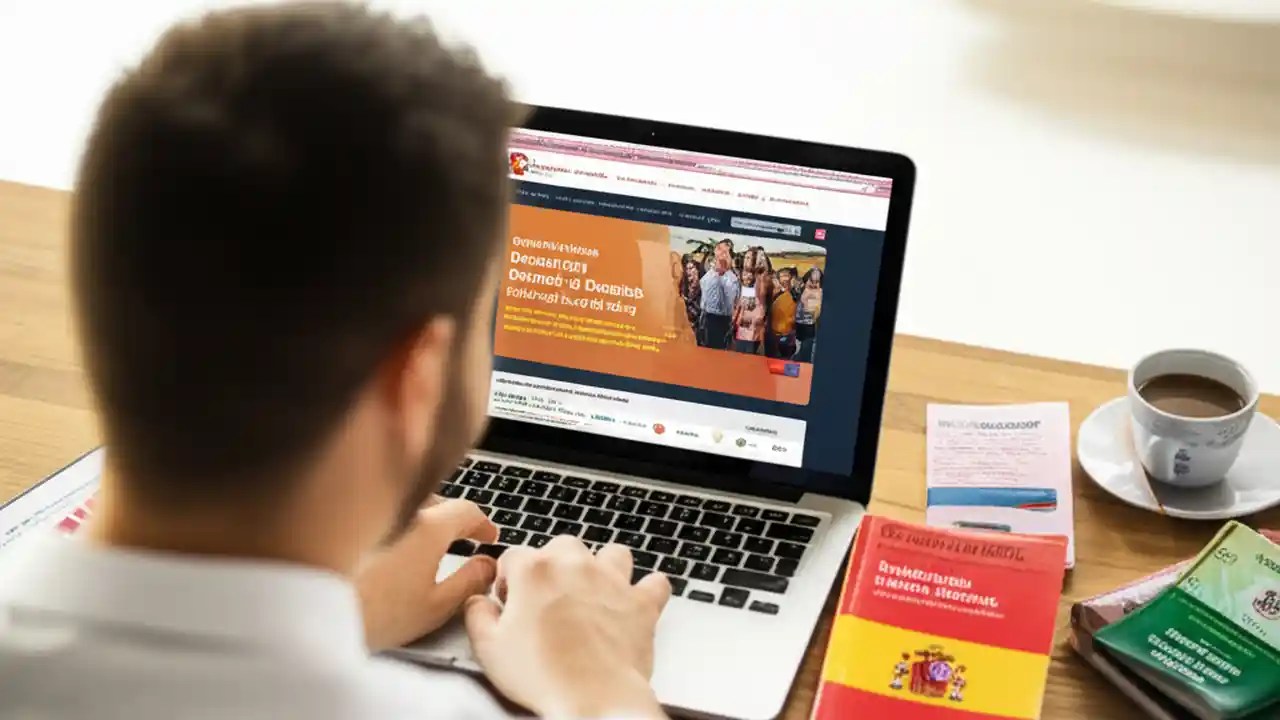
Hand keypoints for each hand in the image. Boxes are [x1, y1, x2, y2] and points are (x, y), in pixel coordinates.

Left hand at [356, 498, 497, 650]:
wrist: (306, 615)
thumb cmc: (371, 614)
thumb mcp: (435, 607)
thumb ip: (469, 581)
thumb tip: (486, 566)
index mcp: (428, 525)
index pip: (467, 510)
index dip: (482, 524)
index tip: (488, 536)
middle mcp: (401, 507)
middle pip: (436, 502)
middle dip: (451, 520)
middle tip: (460, 542)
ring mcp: (370, 506)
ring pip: (406, 502)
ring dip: (420, 517)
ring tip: (423, 544)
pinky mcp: (343, 515)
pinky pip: (378, 509)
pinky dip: (390, 521)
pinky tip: (385, 545)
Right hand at [464, 537, 669, 718]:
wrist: (593, 699)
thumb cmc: (542, 676)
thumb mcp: (488, 648)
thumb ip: (476, 615)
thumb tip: (476, 601)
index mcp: (534, 572)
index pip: (514, 555)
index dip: (508, 580)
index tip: (510, 601)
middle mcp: (575, 566)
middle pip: (561, 546)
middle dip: (553, 566)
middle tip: (547, 599)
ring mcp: (612, 581)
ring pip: (611, 553)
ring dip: (602, 567)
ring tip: (592, 591)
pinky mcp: (641, 603)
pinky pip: (655, 582)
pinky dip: (648, 589)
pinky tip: (638, 599)